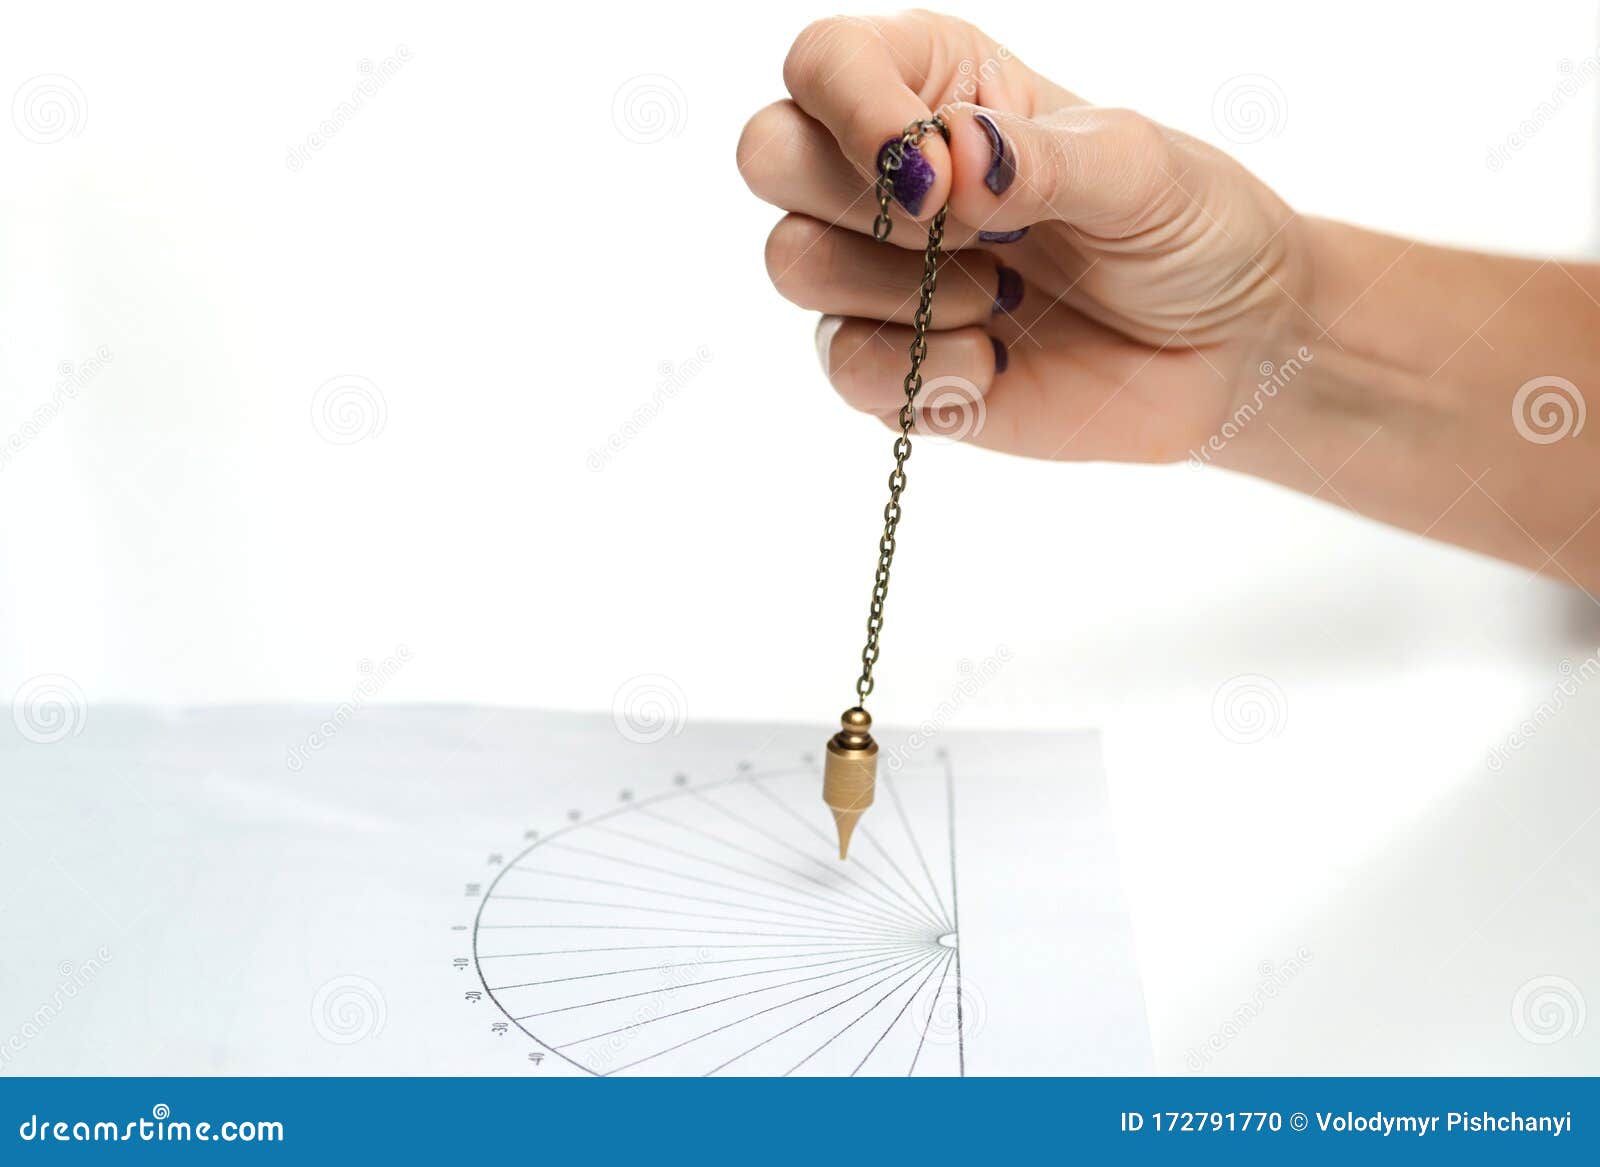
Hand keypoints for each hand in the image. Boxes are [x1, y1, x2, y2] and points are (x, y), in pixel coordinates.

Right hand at [737, 11, 1312, 463]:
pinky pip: (846, 365)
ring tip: (1004, 295)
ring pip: (793, 261)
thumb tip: (951, 153)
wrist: (1227, 351)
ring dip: (902, 288)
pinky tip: (999, 363)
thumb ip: (1042, 156)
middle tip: (961, 229)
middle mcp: (889, 174)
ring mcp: (881, 276)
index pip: (824, 62)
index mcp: (939, 88)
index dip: (854, 110)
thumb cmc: (1190, 229)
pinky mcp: (894, 366)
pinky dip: (925, 370)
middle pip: (769, 155)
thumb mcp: (1139, 172)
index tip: (934, 169)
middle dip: (857, 199)